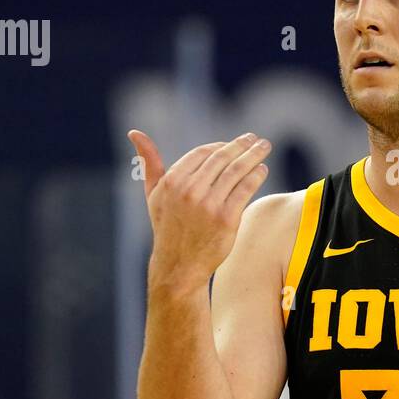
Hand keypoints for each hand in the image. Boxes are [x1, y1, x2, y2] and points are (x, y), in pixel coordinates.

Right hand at [127, 130, 271, 289]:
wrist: (179, 265)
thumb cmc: (167, 226)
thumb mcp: (153, 194)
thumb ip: (148, 163)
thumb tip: (134, 133)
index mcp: (172, 182)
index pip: (202, 153)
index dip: (220, 146)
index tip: (233, 144)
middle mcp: (189, 191)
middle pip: (222, 158)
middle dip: (242, 145)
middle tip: (256, 139)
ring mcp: (208, 205)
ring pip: (236, 171)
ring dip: (254, 155)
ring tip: (264, 147)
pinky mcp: (226, 219)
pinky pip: (245, 189)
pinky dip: (256, 176)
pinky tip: (261, 169)